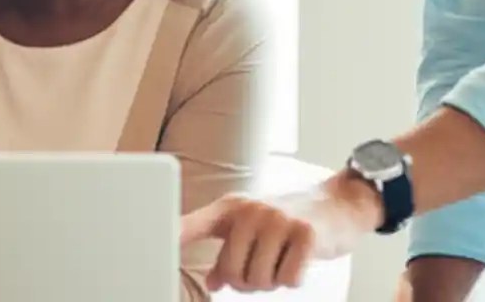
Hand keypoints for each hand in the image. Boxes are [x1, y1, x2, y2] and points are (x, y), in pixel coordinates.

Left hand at [179, 173, 382, 292]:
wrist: (339, 201)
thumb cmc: (289, 218)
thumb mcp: (253, 228)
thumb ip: (229, 252)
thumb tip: (212, 282)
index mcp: (230, 208)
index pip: (192, 224)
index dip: (171, 236)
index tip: (145, 241)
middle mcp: (250, 210)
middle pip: (232, 273)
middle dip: (248, 282)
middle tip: (265, 266)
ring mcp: (278, 219)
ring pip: (259, 280)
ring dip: (272, 281)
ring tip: (283, 259)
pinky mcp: (305, 234)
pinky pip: (288, 279)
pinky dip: (294, 279)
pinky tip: (300, 259)